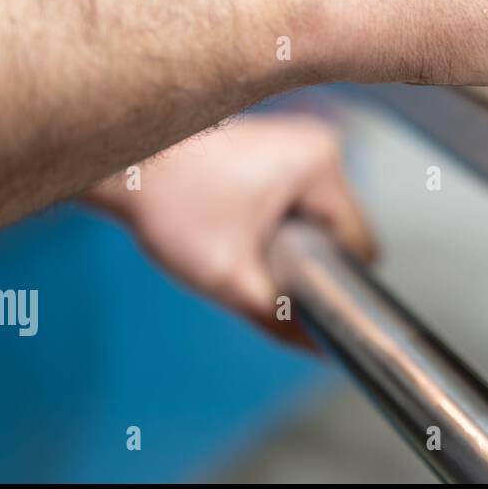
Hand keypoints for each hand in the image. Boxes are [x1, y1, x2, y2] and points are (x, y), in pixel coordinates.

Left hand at [85, 114, 373, 344]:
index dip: (331, 279)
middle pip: (341, 229)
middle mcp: (319, 145)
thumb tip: (322, 348)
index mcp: (321, 165)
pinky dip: (281, 217)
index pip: (360, 243)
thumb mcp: (229, 277)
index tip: (295, 290)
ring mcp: (300, 140)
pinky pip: (302, 197)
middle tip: (257, 262)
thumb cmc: (171, 206)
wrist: (127, 163)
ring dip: (294, 238)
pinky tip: (242, 221)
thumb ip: (281, 318)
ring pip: (321, 215)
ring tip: (245, 239)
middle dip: (308, 257)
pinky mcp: (282, 145)